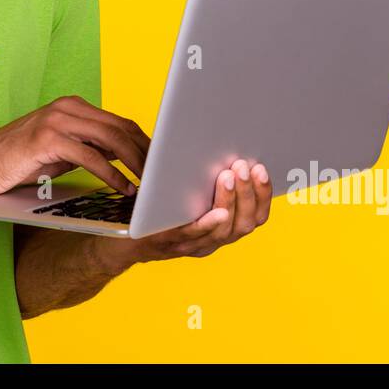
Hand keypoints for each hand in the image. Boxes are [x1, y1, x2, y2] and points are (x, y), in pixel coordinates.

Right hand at [0, 95, 149, 197]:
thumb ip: (92, 148)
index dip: (144, 142)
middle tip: (163, 175)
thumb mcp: (63, 152)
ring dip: (135, 163)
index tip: (162, 162)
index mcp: (73, 107)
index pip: (120, 122)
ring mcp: (57, 120)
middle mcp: (68, 108)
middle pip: (121, 127)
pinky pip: (91, 155)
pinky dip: (112, 173)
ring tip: (149, 183)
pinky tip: (122, 186)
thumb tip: (127, 156)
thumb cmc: (20, 161)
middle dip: (146, 152)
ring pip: (111, 138)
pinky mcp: (48, 138)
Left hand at [115, 159, 272, 266]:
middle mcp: (216, 239)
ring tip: (228, 176)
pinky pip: (194, 236)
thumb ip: (209, 177)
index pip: (257, 215)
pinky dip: (209, 224)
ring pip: (225, 230)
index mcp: (225, 226)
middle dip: (248, 193)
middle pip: (245, 223)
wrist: (124, 235)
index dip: (263, 194)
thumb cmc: (163, 206)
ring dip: (230, 201)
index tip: (262, 169)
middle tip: (242, 167)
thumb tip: (224, 143)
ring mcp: (195, 245)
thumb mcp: (191, 190)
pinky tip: (217, 211)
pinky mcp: (172, 244)